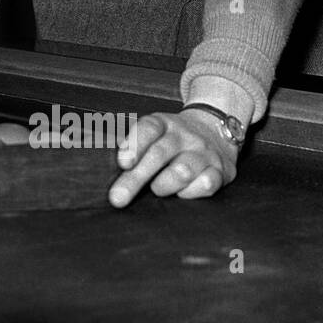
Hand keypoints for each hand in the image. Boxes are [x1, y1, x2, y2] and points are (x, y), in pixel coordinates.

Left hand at [108, 108, 239, 207]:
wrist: (215, 130)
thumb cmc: (171, 140)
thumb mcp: (153, 133)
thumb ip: (132, 147)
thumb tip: (101, 170)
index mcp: (163, 123)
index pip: (148, 128)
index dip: (134, 145)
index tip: (122, 164)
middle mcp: (184, 135)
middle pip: (158, 155)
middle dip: (135, 179)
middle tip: (118, 198)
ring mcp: (204, 152)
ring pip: (182, 171)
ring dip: (163, 185)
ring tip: (157, 189)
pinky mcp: (222, 170)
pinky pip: (205, 185)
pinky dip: (190, 193)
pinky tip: (182, 192)